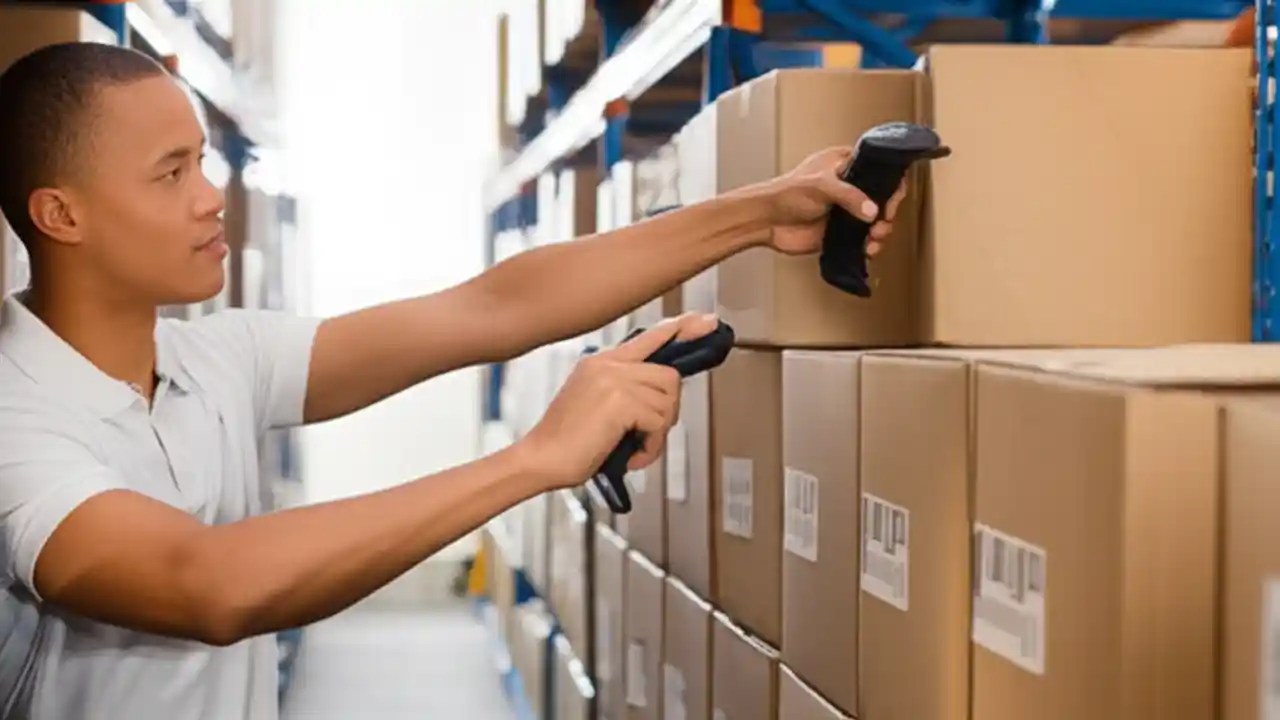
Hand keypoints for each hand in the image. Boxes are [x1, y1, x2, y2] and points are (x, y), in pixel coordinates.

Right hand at [519, 313, 718, 489]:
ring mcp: (614, 380)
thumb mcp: (596, 403)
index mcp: (602, 361)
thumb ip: (625, 390)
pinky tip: (631, 456)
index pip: (649, 337)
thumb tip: (662, 395)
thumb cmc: (567, 440)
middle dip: (668, 409)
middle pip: (669, 375)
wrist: (541, 459)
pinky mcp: (620, 402)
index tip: (707, 321)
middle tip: (649, 433)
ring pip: (667, 401)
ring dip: (657, 433)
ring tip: (635, 447)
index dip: (682, 328)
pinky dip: (651, 447)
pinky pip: (658, 422)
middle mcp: (608, 364)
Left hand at [764, 146, 907, 256]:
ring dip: (880, 233)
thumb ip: (849, 196)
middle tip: (881, 223)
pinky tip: (867, 250)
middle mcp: (849, 187)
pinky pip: (863, 240)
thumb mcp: (821, 186)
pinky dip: (869, 246)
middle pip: (882, 199)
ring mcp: (846, 210)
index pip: (880, 170)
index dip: (891, 186)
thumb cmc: (786, 194)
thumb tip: (873, 211)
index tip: (889, 202)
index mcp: (845, 165)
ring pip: (876, 222)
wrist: (767, 222)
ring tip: (873, 240)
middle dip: (887, 214)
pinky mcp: (841, 232)